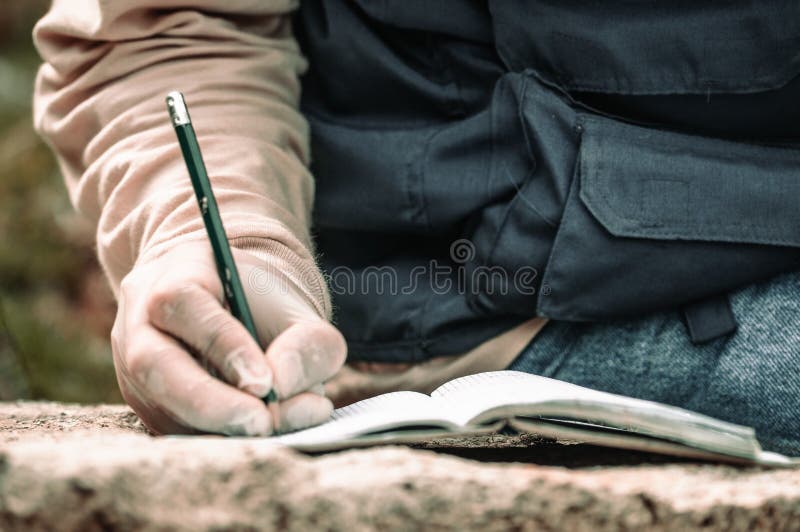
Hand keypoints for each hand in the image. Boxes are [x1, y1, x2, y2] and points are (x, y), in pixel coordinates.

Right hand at [111, 241, 345, 435]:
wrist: (236, 309)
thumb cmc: (265, 306)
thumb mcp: (299, 309)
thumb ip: (307, 342)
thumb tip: (283, 388)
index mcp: (173, 274)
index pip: (183, 304)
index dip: (224, 346)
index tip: (266, 383)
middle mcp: (140, 322)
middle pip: (153, 363)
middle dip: (210, 402)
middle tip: (261, 422)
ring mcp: (132, 368)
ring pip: (159, 405)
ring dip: (217, 428)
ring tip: (269, 428)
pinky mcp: (146, 405)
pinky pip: (173, 430)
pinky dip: (217, 438)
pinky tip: (256, 435)